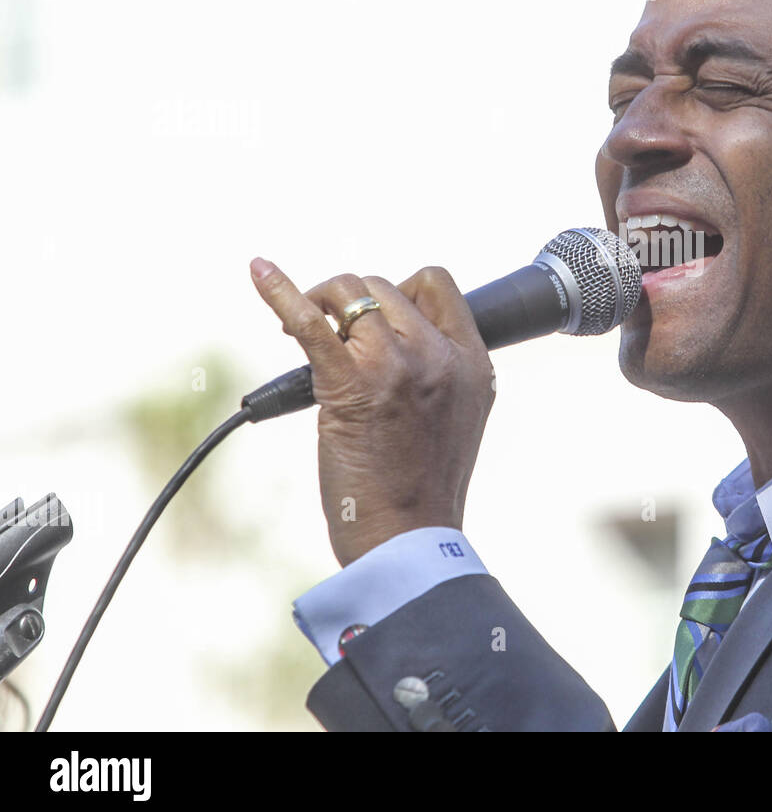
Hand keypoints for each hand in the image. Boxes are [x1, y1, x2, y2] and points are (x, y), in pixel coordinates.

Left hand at [249, 259, 495, 566]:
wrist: (408, 539)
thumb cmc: (422, 488)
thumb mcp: (456, 415)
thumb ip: (437, 370)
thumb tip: (386, 335)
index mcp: (472, 361)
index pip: (436, 285)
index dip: (399, 292)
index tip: (376, 322)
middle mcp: (439, 355)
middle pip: (385, 287)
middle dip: (351, 305)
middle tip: (328, 337)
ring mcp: (398, 366)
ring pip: (350, 293)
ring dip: (321, 305)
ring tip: (303, 332)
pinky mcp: (351, 385)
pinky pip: (310, 322)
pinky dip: (280, 291)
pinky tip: (259, 272)